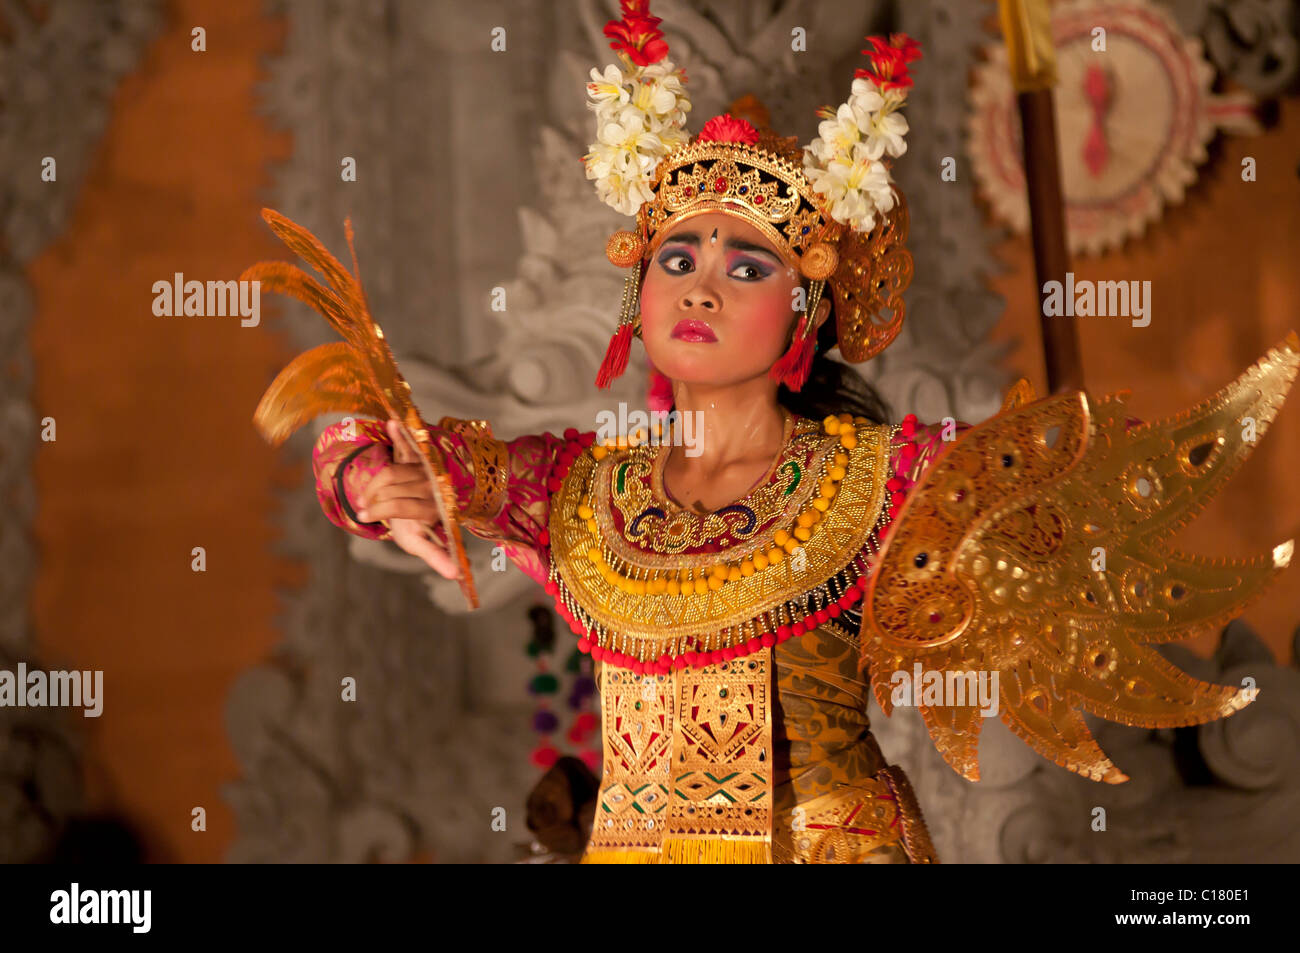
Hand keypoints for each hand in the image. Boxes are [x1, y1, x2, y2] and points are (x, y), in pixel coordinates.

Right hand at [357, 419, 461, 578]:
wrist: (423, 502)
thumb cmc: (418, 525)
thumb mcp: (424, 543)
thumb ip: (437, 557)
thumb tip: (457, 576)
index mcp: (434, 507)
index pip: (401, 505)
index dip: (378, 510)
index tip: (362, 515)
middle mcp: (431, 485)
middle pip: (393, 488)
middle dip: (373, 499)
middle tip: (362, 508)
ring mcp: (424, 469)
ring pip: (392, 471)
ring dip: (375, 483)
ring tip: (365, 495)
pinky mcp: (416, 455)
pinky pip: (408, 442)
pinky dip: (401, 431)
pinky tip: (393, 421)